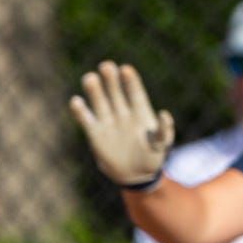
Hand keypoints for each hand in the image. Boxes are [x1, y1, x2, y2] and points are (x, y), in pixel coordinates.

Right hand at [69, 60, 175, 188]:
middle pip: (115, 92)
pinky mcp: (95, 133)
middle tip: (106, 66)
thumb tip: (165, 114)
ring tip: (90, 78)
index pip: (135, 93)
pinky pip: (86, 119)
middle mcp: (122, 113)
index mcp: (140, 112)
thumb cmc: (153, 157)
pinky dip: (80, 111)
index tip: (126, 69)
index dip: (131, 82)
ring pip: (99, 101)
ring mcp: (108, 121)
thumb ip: (164, 131)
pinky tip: (76, 101)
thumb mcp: (162, 146)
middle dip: (111, 79)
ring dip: (94, 90)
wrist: (136, 175)